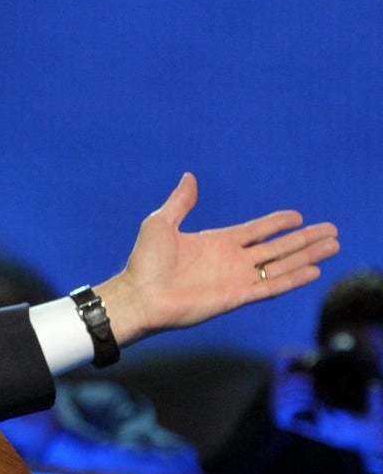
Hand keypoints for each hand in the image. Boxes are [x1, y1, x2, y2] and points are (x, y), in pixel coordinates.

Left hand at [98, 173, 338, 346]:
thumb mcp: (161, 223)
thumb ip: (180, 202)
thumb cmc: (145, 262)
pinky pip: (271, 286)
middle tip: (332, 231)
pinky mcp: (236, 296)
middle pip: (278, 247)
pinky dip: (293, 278)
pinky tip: (314, 271)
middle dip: (305, 239)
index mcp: (217, 242)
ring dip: (307, 257)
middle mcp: (232, 260)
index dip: (278, 223)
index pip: (257, 230)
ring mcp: (236, 279)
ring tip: (333, 247)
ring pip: (281, 265)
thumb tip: (189, 177)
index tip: (298, 216)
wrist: (139, 295)